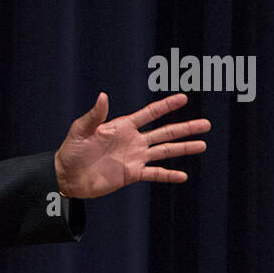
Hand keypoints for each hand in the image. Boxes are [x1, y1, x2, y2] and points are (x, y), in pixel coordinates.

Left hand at [53, 92, 209, 198]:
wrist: (67, 176)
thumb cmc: (71, 151)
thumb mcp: (80, 130)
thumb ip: (94, 115)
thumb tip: (103, 95)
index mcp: (122, 126)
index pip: (150, 114)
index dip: (166, 106)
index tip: (184, 98)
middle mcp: (133, 141)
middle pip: (165, 132)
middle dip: (185, 128)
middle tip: (206, 124)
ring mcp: (134, 157)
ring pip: (165, 151)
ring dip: (183, 148)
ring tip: (203, 145)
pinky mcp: (132, 174)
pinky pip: (154, 173)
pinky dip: (168, 175)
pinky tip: (183, 176)